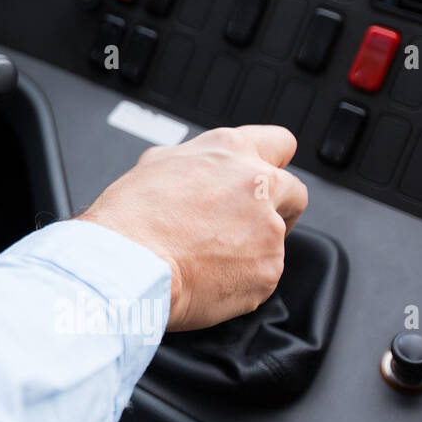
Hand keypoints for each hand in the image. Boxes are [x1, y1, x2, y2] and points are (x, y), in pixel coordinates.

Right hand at [78, 125, 307, 331]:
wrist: (127, 265)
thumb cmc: (130, 217)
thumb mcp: (155, 164)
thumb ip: (194, 160)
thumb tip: (200, 168)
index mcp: (229, 150)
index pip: (280, 142)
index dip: (273, 162)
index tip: (266, 179)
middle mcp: (257, 183)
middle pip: (294, 192)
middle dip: (277, 208)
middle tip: (245, 225)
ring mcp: (268, 228)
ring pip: (275, 238)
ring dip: (251, 247)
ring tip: (206, 257)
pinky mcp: (269, 269)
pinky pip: (263, 274)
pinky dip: (242, 280)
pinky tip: (208, 277)